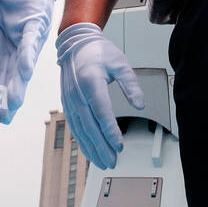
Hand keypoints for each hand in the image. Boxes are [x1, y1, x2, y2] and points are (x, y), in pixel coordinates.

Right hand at [0, 0, 61, 123]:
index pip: (4, 74)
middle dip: (7, 97)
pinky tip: (24, 70)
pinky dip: (26, 55)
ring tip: (14, 103)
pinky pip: (30, 41)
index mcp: (10, 45)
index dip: (2, 94)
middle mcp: (21, 43)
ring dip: (18, 82)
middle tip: (3, 120)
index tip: (0, 117)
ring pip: (22, 63)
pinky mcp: (35, 20)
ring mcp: (29, 32)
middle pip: (12, 74)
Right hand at [56, 22, 144, 169]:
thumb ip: (131, 84)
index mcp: (91, 81)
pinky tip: (91, 151)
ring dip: (91, 148)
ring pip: (80, 130)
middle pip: (89, 126)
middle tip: (113, 161)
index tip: (120, 146)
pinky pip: (75, 127)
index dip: (110, 131)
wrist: (75, 44)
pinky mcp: (67, 105)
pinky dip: (82, 141)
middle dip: (101, 146)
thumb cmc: (98, 52)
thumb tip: (140, 105)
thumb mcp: (120, 63)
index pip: (101, 111)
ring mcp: (69, 100)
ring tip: (103, 162)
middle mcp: (76, 93)